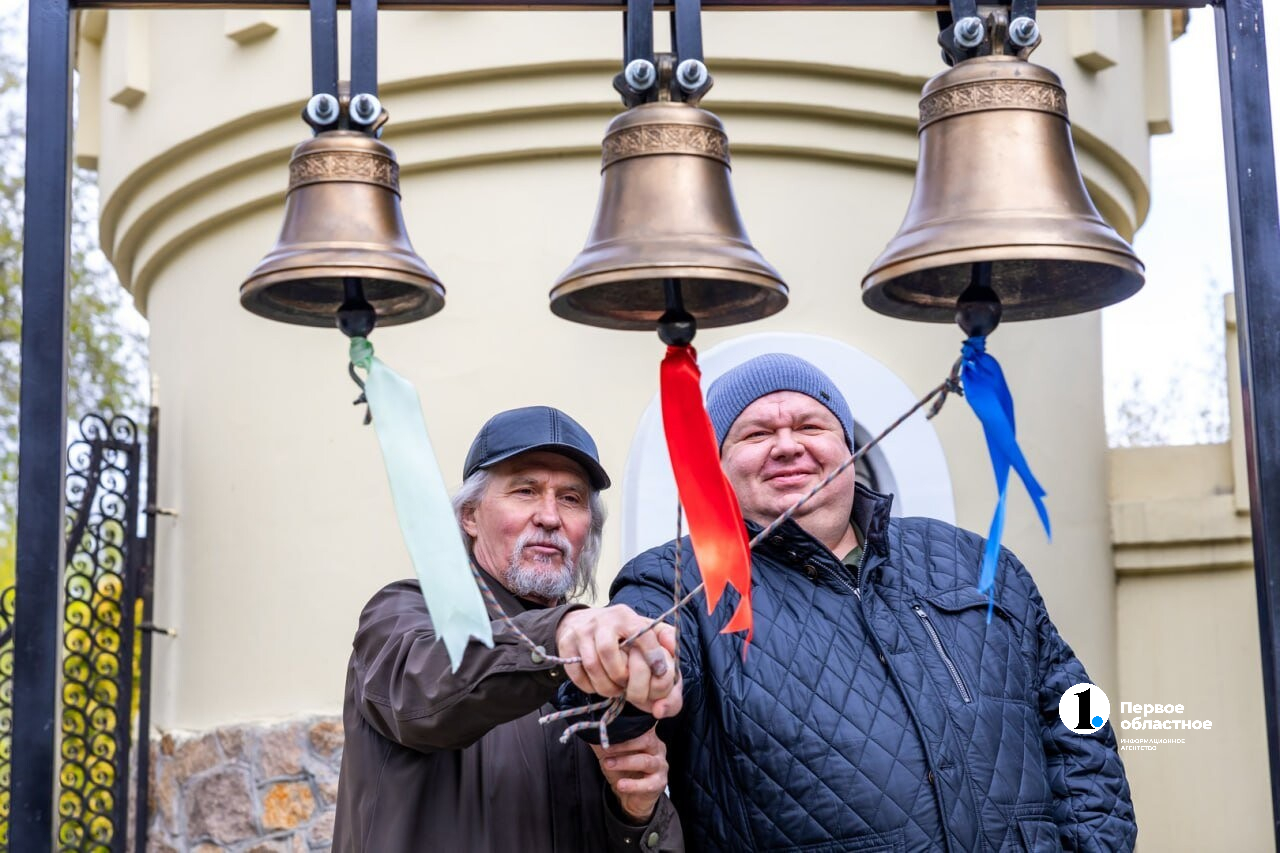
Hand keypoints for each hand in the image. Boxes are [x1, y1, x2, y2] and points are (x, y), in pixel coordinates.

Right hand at [555, 605, 682, 717]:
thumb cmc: (620, 630)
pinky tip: (598, 686)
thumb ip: (664, 635)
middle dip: (620, 676)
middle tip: (627, 686)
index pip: (639, 634)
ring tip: (615, 690)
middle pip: (607, 652)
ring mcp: (581, 633)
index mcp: (625, 615)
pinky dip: (589, 686)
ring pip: (591, 665)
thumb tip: (674, 644)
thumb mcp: (643, 626)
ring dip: (605, 685)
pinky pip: (576, 673)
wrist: (581, 621)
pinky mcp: (565, 646)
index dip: (651, 655)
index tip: (659, 671)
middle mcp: (601, 621)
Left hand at [593, 727, 668, 822]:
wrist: (632, 797)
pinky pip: (647, 784)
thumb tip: (587, 728)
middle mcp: (657, 748)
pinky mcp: (659, 783)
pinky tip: (621, 785)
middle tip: (606, 748)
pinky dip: (633, 785)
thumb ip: (602, 741)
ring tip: (609, 765)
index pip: (642, 725)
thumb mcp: (611, 754)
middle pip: (646, 740)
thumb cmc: (624, 770)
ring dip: (625, 762)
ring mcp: (660, 766)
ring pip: (645, 761)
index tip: (611, 725)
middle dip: (624, 744)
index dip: (629, 724)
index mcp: (648, 736)